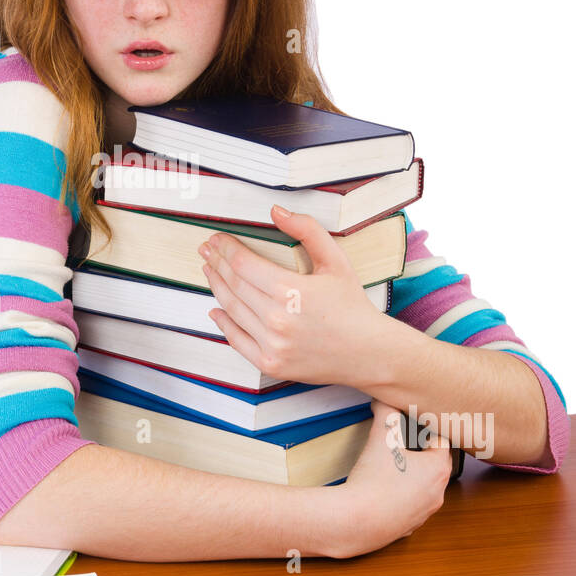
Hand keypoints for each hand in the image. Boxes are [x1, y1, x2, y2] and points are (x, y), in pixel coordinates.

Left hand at [197, 205, 394, 386]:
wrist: (369, 353)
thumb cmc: (352, 305)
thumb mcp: (336, 260)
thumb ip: (308, 231)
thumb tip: (276, 212)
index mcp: (292, 291)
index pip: (244, 263)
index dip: (226, 248)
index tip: (217, 238)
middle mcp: (278, 320)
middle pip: (234, 284)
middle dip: (216, 263)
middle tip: (206, 250)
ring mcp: (272, 344)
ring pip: (232, 310)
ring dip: (216, 287)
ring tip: (209, 271)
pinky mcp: (270, 363)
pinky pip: (237, 341)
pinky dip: (223, 324)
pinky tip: (215, 309)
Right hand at [330, 399, 451, 557]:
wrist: (357, 520)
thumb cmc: (374, 480)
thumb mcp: (381, 436)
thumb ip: (386, 411)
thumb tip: (384, 397)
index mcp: (438, 469)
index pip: (441, 440)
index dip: (425, 429)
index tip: (412, 426)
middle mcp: (437, 492)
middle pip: (434, 464)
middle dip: (418, 451)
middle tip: (400, 443)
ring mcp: (424, 512)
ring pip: (423, 486)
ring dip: (410, 475)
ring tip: (389, 466)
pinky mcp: (409, 526)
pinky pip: (409, 505)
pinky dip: (399, 496)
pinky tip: (382, 489)